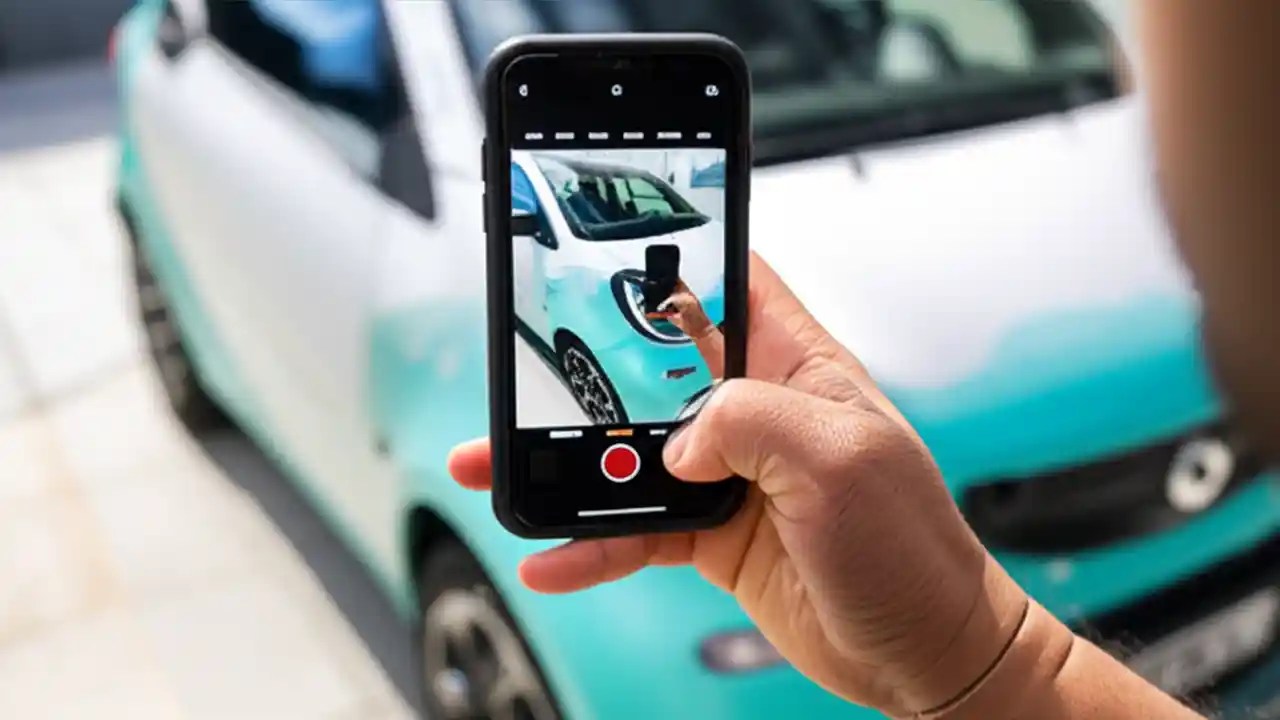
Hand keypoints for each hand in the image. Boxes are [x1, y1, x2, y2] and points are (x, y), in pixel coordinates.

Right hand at [449, 254, 1025, 714]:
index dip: (673, 257)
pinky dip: (591, 541)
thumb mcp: (842, 461)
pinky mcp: (711, 532)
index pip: (728, 282)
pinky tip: (555, 555)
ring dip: (564, 464)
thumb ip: (752, 421)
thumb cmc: (913, 549)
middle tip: (522, 376)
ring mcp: (729, 473)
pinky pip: (634, 527)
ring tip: (499, 471)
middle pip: (651, 370)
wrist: (921, 652)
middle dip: (582, 371)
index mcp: (797, 365)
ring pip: (628, 453)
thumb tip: (677, 439)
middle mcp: (757, 411)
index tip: (605, 249)